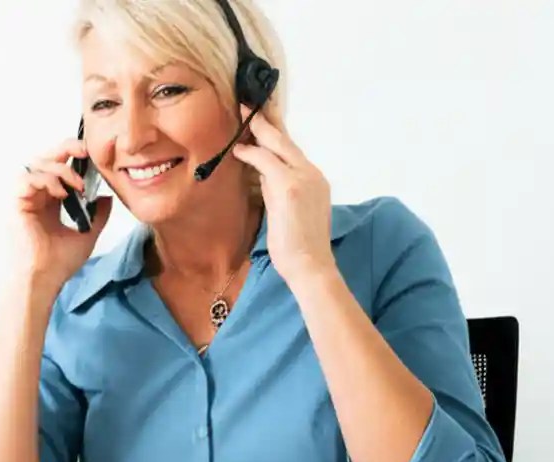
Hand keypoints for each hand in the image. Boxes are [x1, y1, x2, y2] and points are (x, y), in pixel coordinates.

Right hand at [15, 138, 113, 289]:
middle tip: (85, 152)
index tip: (90, 156)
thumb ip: (98, 215)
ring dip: (60, 169)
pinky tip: (60, 194)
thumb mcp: (87, 234)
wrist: (43, 280)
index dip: (72, 156)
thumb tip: (108, 197)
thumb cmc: (58, 264)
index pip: (58, 167)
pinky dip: (45, 180)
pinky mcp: (15, 203)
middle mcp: (34, 195)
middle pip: (46, 158)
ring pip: (37, 164)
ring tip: (76, 187)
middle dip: (66, 149)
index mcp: (48, 200)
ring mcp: (24, 198)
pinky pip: (27, 178)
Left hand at [230, 105, 335, 288]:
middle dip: (267, 121)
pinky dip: (252, 152)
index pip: (293, 150)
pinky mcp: (290, 186)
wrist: (311, 265)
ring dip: (258, 129)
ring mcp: (303, 178)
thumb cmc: (298, 247)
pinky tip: (238, 148)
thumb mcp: (288, 212)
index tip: (264, 119)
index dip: (276, 133)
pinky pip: (267, 161)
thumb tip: (262, 175)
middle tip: (249, 105)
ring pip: (278, 145)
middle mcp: (312, 174)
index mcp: (315, 180)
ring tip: (242, 115)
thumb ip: (278, 190)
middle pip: (287, 140)